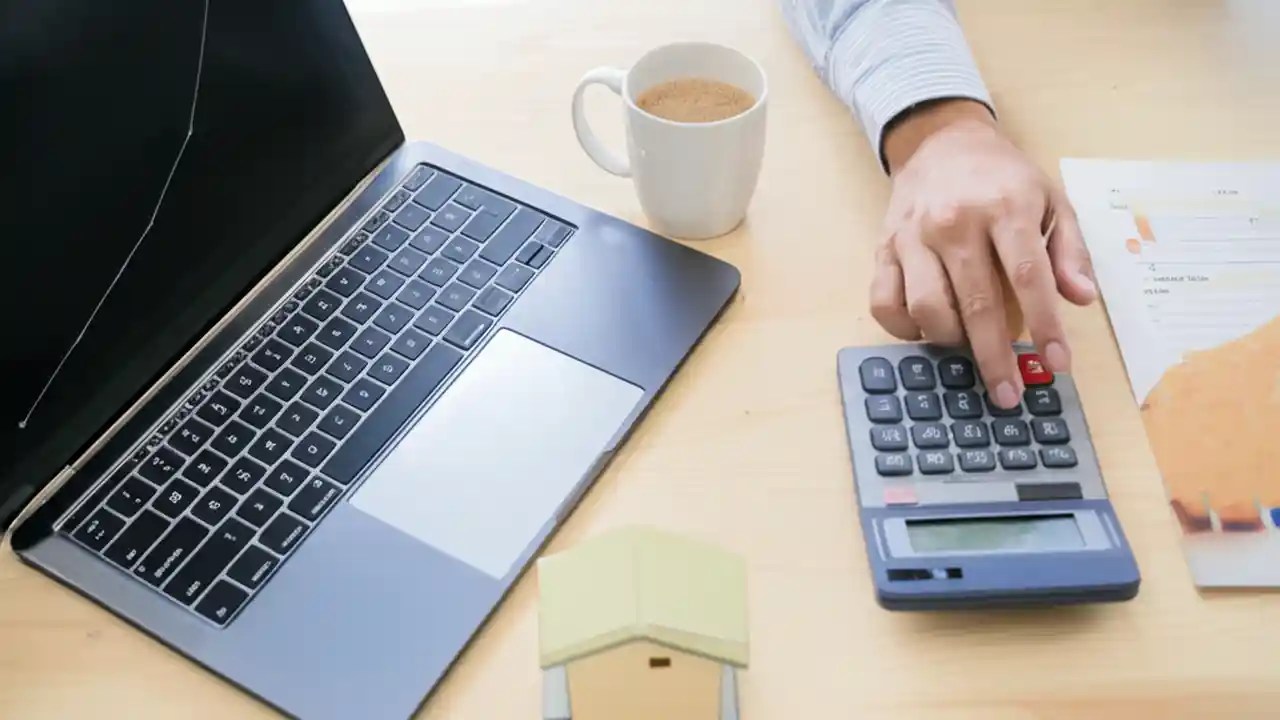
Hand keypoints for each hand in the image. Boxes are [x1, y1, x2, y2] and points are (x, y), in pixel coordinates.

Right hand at [872, 99, 1096, 406]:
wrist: (940, 141)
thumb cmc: (1002, 177)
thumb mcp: (1051, 199)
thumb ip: (1069, 249)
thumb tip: (1081, 299)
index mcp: (1005, 207)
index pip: (1028, 275)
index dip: (1044, 325)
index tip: (1057, 363)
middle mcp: (955, 223)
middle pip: (976, 303)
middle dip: (995, 356)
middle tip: (1008, 394)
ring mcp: (913, 237)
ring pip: (927, 308)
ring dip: (951, 342)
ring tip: (969, 351)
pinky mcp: (884, 249)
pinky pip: (885, 303)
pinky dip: (904, 329)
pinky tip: (927, 332)